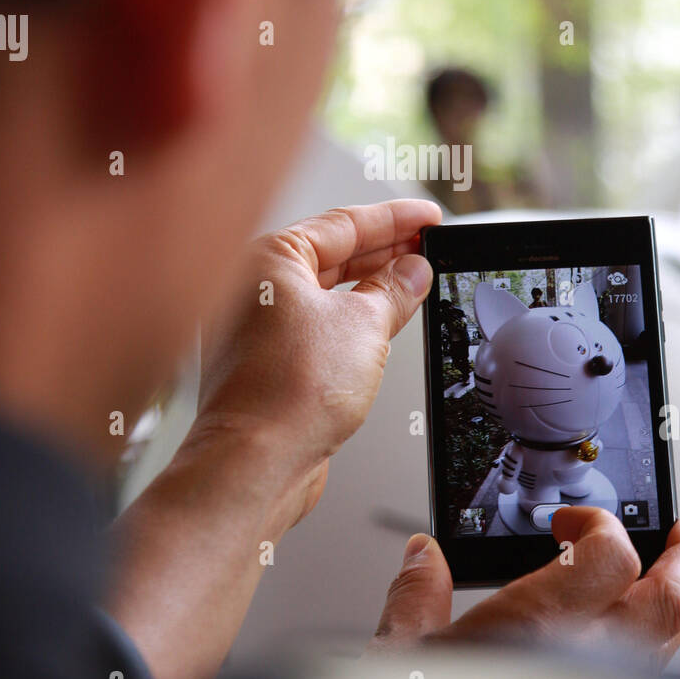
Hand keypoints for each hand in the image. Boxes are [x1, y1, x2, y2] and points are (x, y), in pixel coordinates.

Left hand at [190, 198, 440, 526]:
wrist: (257, 461)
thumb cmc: (287, 392)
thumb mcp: (365, 325)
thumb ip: (394, 290)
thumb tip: (412, 272)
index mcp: (268, 259)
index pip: (343, 224)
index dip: (394, 219)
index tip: (426, 217)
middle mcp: (253, 287)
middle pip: (332, 255)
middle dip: (384, 251)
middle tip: (426, 245)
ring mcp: (256, 326)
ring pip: (325, 293)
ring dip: (370, 288)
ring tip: (413, 282)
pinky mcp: (266, 362)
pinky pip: (317, 326)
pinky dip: (351, 322)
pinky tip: (380, 324)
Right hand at [371, 509, 679, 668]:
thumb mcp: (399, 658)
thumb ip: (417, 598)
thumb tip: (423, 558)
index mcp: (537, 630)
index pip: (611, 555)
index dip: (600, 523)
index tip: (570, 522)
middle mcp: (588, 666)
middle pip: (670, 600)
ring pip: (670, 642)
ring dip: (677, 600)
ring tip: (674, 575)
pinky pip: (653, 677)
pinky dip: (656, 644)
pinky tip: (639, 639)